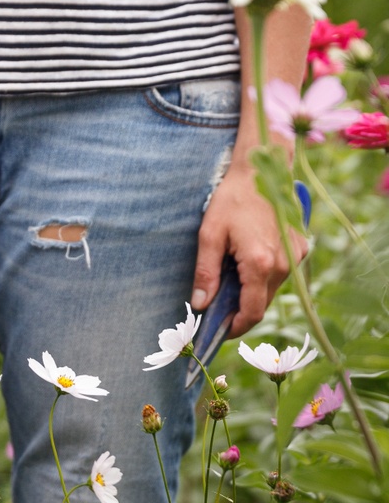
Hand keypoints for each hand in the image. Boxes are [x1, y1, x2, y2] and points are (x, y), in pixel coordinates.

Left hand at [191, 166, 308, 337]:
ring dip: (250, 294)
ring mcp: (296, 256)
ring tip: (226, 285)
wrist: (262, 171)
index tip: (218, 332)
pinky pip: (280, 275)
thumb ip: (205, 273)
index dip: (234, 327)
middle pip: (262, 303)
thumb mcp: (209, 235)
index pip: (251, 311)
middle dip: (239, 312)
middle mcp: (284, 264)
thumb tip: (200, 304)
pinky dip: (262, 279)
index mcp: (260, 263)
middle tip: (215, 312)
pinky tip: (243, 266)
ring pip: (271, 290)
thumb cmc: (231, 200)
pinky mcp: (300, 248)